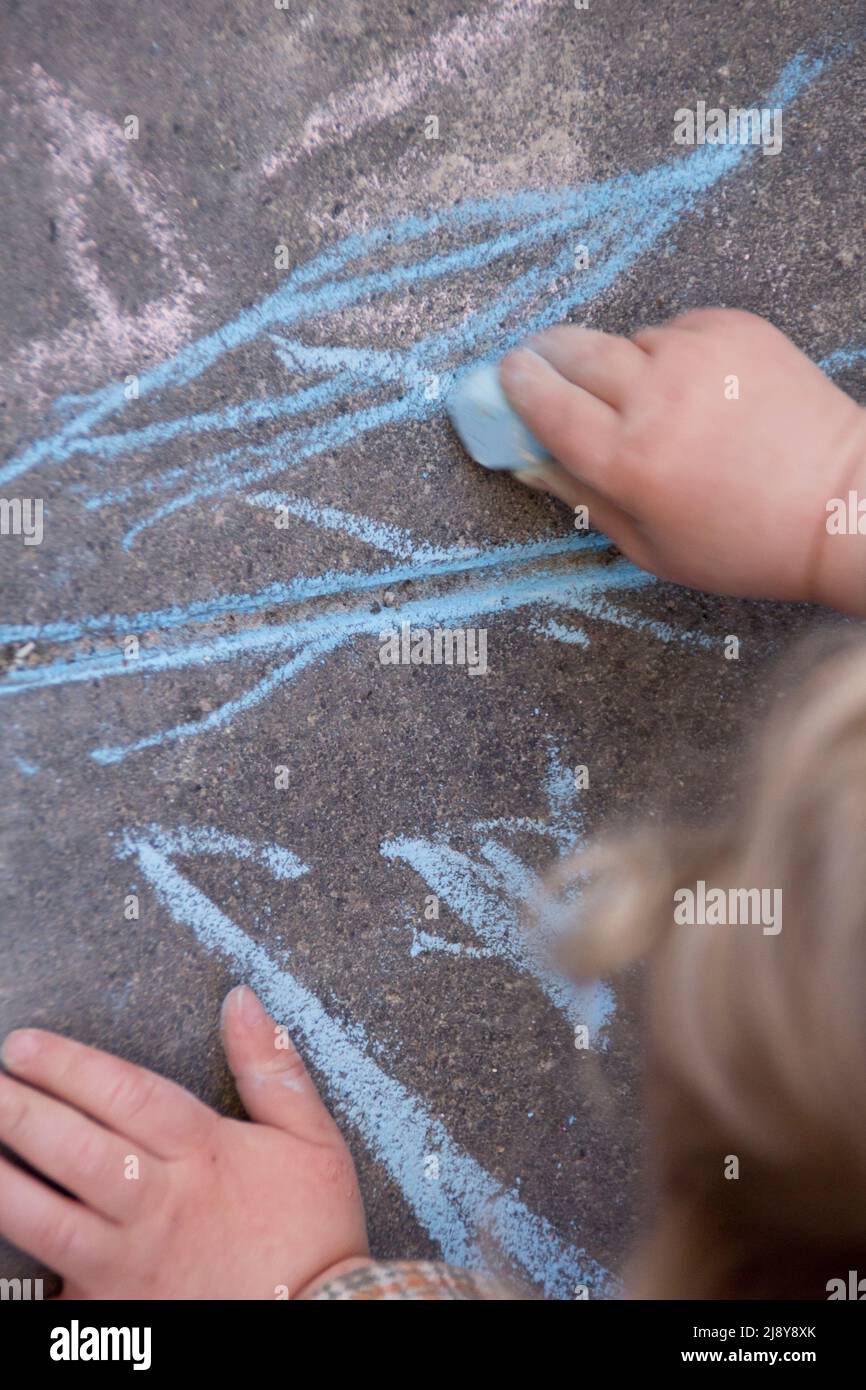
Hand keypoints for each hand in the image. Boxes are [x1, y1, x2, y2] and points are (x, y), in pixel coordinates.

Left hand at [0, 986, 369, 1298]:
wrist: (324, 1322)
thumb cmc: (314, 1228)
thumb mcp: (313, 1138)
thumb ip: (272, 1067)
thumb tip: (241, 1000)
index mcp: (204, 1153)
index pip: (124, 1095)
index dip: (68, 1066)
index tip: (25, 1045)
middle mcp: (159, 1204)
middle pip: (76, 1149)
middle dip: (21, 1111)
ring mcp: (131, 1263)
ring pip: (49, 1221)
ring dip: (5, 1181)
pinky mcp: (117, 1309)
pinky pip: (55, 1285)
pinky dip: (24, 1263)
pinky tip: (1, 1228)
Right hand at [499, 309, 865, 614]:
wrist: (840, 504)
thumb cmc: (743, 544)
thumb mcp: (650, 548)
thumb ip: (582, 501)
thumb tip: (529, 463)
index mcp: (627, 460)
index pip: (546, 404)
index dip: (518, 386)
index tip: (506, 376)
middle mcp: (655, 398)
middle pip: (573, 351)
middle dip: (548, 354)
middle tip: (542, 363)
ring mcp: (697, 355)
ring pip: (628, 341)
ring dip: (621, 363)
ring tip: (644, 397)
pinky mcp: (734, 330)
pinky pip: (677, 330)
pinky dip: (672, 353)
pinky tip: (694, 388)